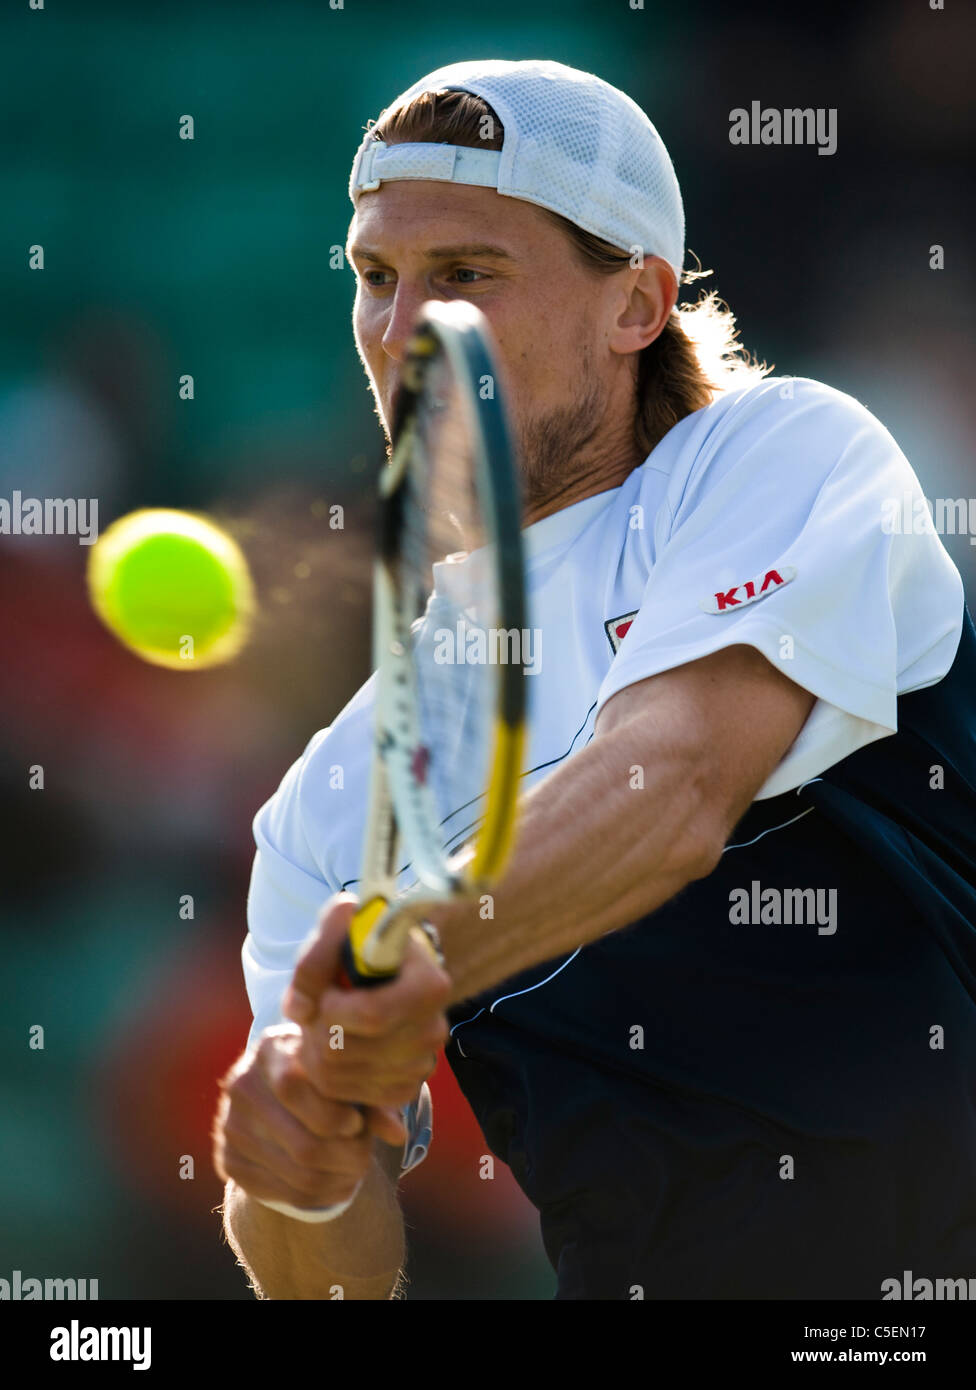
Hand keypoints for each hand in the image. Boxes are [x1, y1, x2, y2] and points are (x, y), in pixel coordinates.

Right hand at [213, 1022, 380, 1213]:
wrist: (277, 1093)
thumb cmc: (323, 1079)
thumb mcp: (345, 1077)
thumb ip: (373, 1100)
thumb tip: (398, 1134)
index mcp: (270, 1049)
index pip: (294, 1088)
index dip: (334, 1115)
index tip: (357, 1124)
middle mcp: (241, 1084)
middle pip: (302, 1143)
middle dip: (346, 1157)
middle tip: (365, 1156)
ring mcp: (230, 1126)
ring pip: (297, 1173)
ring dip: (338, 1180)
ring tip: (357, 1170)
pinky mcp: (229, 1161)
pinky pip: (282, 1193)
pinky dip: (319, 1196)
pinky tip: (339, 1185)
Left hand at [282, 893, 451, 1112]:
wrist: (393, 968)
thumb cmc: (366, 943)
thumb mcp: (342, 926)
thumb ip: (315, 957)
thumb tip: (299, 1009)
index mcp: (430, 986)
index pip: (370, 1016)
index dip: (330, 1009)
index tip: (324, 993)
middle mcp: (433, 1031)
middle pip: (343, 1053)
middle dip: (314, 1030)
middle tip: (317, 1009)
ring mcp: (421, 1064)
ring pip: (336, 1079)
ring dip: (313, 1052)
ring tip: (322, 1025)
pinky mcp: (404, 1089)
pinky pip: (346, 1098)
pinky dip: (326, 1077)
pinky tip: (333, 1047)